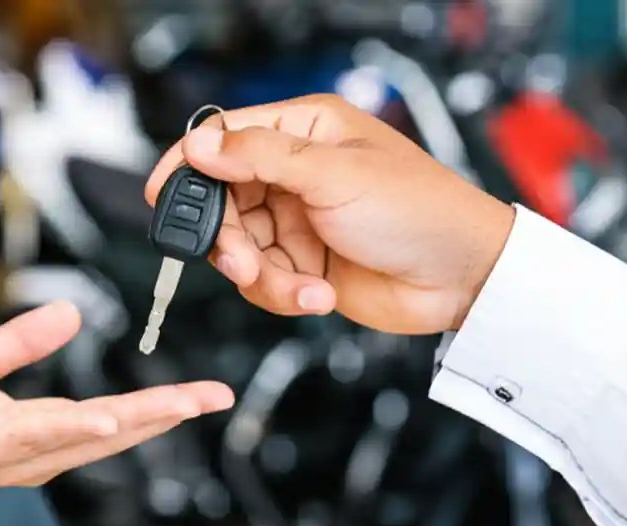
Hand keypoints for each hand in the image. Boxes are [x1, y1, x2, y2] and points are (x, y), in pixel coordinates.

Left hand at [0, 301, 232, 516]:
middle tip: (216, 397)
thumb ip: (22, 342)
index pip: (111, 416)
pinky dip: (70, 430)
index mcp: (34, 430)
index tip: (203, 393)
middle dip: (166, 415)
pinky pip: (30, 438)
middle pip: (114, 432)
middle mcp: (30, 452)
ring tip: (184, 404)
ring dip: (136, 421)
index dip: (158, 405)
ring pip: (85, 436)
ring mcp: (6, 457)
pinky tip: (105, 419)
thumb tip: (70, 313)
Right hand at [146, 94, 515, 333]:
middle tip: (244, 261)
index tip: (162, 194)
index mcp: (303, 130)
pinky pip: (264, 281)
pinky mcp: (304, 264)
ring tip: (302, 284)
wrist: (464, 278)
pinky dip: (285, 293)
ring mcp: (298, 220)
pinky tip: (320, 293)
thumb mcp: (334, 175)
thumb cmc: (420, 210)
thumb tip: (200, 143)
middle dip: (230, 239)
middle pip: (222, 202)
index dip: (188, 164)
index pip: (223, 137)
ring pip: (240, 249)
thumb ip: (260, 156)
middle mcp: (294, 173)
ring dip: (264, 275)